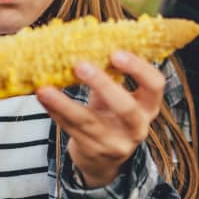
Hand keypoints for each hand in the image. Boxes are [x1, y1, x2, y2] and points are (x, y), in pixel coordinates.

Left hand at [36, 51, 163, 187]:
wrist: (103, 158)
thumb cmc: (111, 115)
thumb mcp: (117, 96)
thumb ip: (109, 74)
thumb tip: (85, 39)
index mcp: (148, 106)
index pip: (155, 85)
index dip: (139, 69)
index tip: (116, 52)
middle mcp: (137, 127)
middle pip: (126, 108)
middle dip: (103, 85)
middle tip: (80, 64)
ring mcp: (115, 144)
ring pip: (89, 122)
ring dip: (64, 104)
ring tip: (45, 89)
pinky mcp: (93, 151)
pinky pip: (71, 129)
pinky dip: (55, 112)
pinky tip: (43, 99)